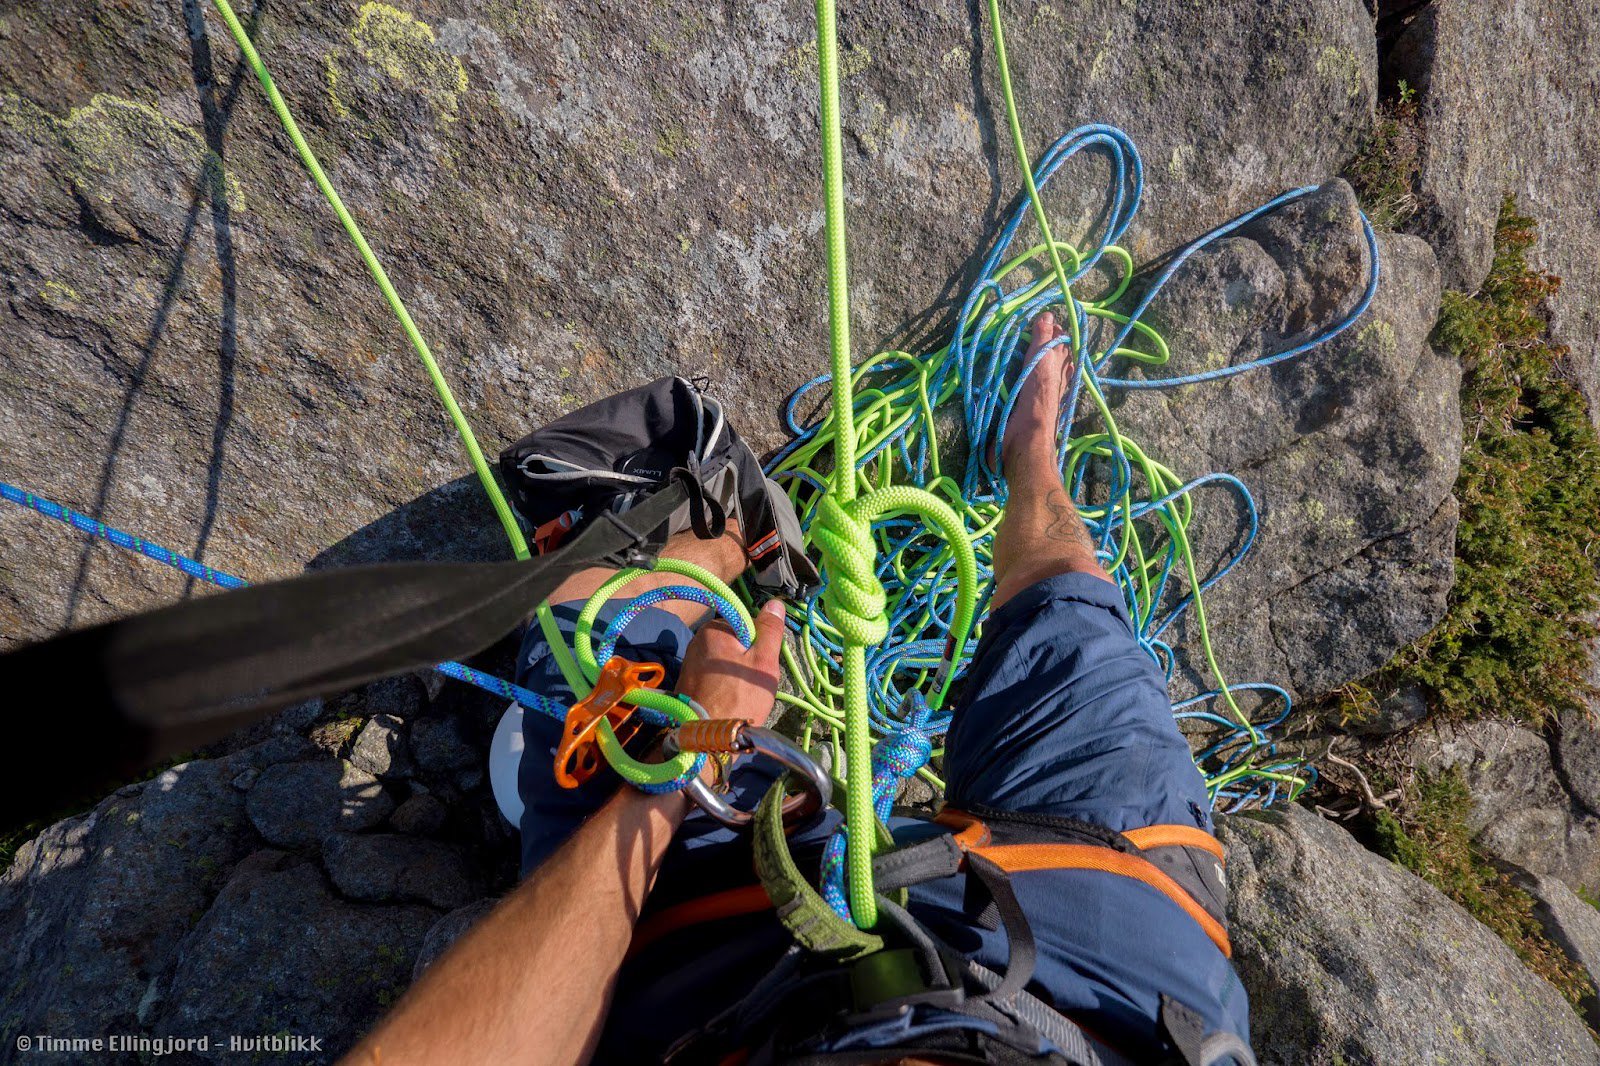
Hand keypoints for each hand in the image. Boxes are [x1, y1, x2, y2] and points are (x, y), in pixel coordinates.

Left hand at [676, 599, 786, 722]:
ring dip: (738, 676)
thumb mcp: (763, 662)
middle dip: (749, 661)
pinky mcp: (688, 683)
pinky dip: (726, 688)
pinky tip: (729, 703)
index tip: (761, 664)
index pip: (747, 625)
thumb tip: (775, 603)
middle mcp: (696, 641)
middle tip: (753, 684)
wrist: (706, 738)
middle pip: (736, 644)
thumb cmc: (738, 698)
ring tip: (741, 697)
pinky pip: (715, 678)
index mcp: (713, 629)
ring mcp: (690, 663)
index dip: (760, 644)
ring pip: (727, 663)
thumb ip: (769, 631)